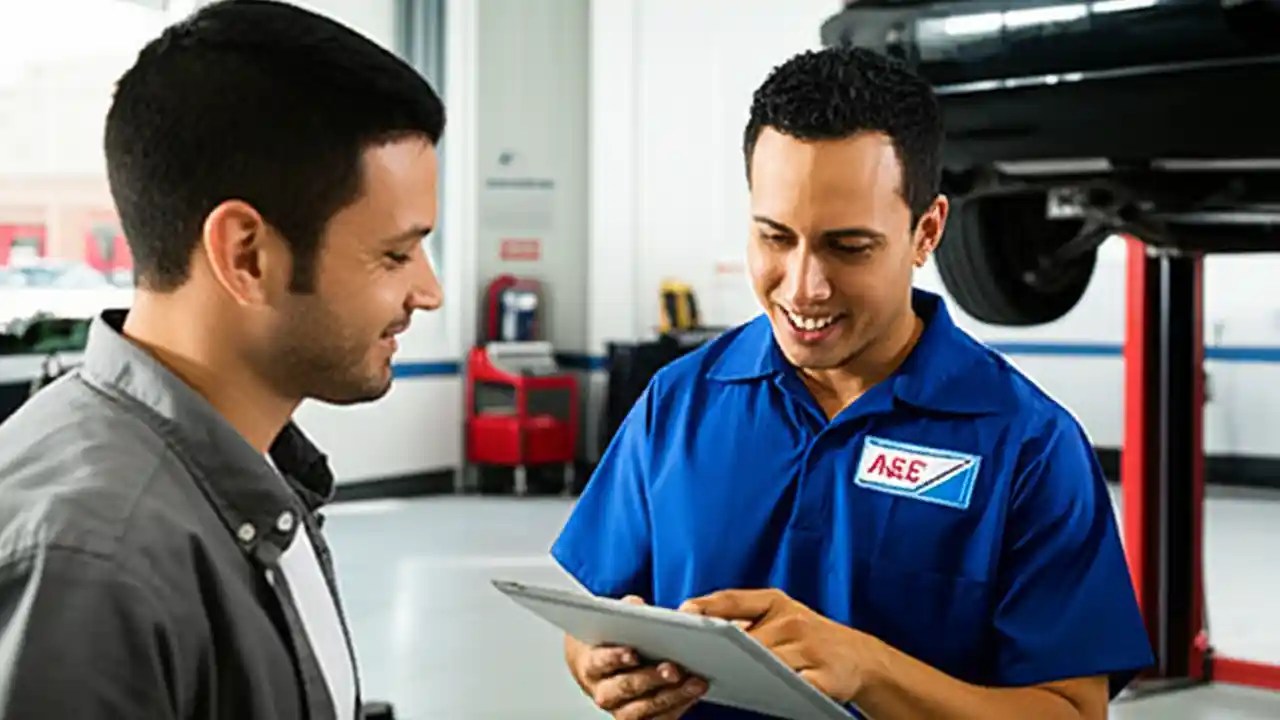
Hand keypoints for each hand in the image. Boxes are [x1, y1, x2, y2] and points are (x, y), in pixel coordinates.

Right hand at [567, 595, 707, 719]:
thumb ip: (625, 610)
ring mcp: (621, 709)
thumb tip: (636, 605)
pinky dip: (678, 706)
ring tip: (694, 682)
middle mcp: (603, 692)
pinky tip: (694, 691)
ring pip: (643, 710)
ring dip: (670, 696)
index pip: (600, 662)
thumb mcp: (613, 621)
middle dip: (650, 679)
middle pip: (625, 688)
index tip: (633, 653)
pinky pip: (659, 719)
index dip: (615, 658)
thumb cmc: (612, 641)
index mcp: (591, 665)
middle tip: (673, 669)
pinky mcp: (641, 719)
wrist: (606, 667)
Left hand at [680, 588, 876, 704]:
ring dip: (741, 672)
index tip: (682, 613)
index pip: (732, 600)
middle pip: (745, 638)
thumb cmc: (806, 637)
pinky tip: (753, 693)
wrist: (860, 658)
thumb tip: (696, 627)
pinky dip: (773, 690)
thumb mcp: (778, 615)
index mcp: (776, 602)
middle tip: (687, 658)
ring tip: (713, 676)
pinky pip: (793, 686)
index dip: (706, 606)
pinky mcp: (824, 679)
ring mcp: (810, 650)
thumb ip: (743, 619)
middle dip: (717, 649)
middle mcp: (792, 621)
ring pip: (766, 663)